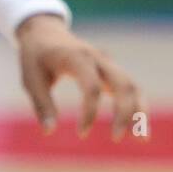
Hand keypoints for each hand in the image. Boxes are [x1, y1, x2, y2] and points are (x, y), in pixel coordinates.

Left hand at [15, 15, 143, 141]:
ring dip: (139, 111)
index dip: (90, 112)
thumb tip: (49, 132)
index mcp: (76, 58)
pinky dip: (137, 106)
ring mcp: (108, 62)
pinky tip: (138, 128)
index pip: (92, 86)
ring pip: (132, 86)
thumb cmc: (36, 58)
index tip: (81, 134)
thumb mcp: (30, 79)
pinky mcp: (111, 69)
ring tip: (142, 139)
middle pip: (123, 84)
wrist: (46, 32)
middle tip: (117, 138)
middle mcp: (98, 58)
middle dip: (125, 112)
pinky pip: (130, 88)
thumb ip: (42, 104)